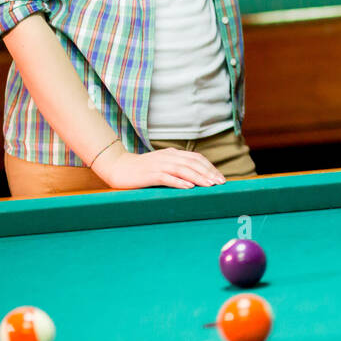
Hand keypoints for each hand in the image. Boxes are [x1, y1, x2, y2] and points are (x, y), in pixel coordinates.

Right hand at [95, 146, 225, 189]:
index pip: (197, 159)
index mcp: (173, 153)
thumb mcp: (163, 164)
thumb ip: (178, 167)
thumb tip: (197, 178)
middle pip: (193, 163)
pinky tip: (188, 187)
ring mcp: (159, 165)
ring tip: (210, 185)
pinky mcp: (150, 174)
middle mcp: (168, 157)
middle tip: (220, 183)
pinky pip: (167, 177)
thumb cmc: (143, 169)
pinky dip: (179, 182)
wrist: (119, 167)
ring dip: (198, 177)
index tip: (221, 178)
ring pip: (183, 170)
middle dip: (208, 173)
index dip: (210, 168)